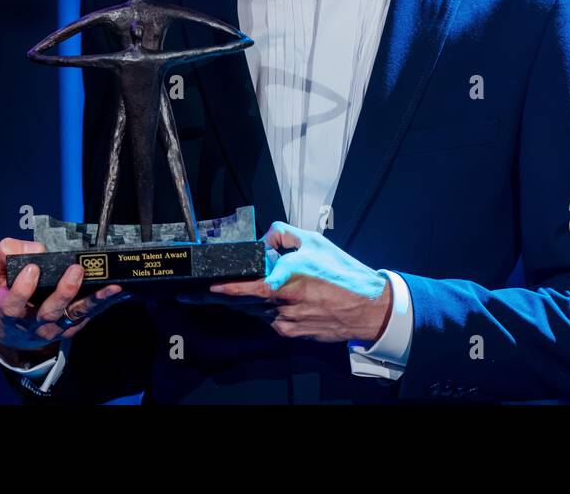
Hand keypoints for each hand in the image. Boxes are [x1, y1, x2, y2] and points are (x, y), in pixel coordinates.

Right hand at [0, 238, 131, 360]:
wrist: (11, 331)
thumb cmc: (2, 294)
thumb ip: (2, 256)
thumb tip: (34, 248)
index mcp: (7, 311)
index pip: (12, 305)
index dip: (22, 289)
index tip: (33, 268)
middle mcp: (31, 323)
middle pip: (49, 312)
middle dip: (64, 292)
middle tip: (75, 270)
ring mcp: (52, 328)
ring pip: (73, 315)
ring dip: (92, 301)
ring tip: (109, 286)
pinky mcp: (69, 327)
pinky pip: (87, 315)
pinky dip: (103, 303)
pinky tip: (115, 291)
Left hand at [189, 222, 391, 343]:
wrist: (368, 308)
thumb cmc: (344, 275)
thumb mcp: (316, 243)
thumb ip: (285, 236)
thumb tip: (264, 239)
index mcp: (288, 279)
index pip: (248, 287)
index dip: (226, 289)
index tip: (210, 287)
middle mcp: (284, 303)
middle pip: (245, 301)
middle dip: (225, 297)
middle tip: (202, 295)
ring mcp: (287, 321)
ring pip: (258, 311)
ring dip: (250, 303)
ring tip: (248, 293)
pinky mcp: (293, 333)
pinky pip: (272, 321)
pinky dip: (269, 311)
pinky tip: (280, 302)